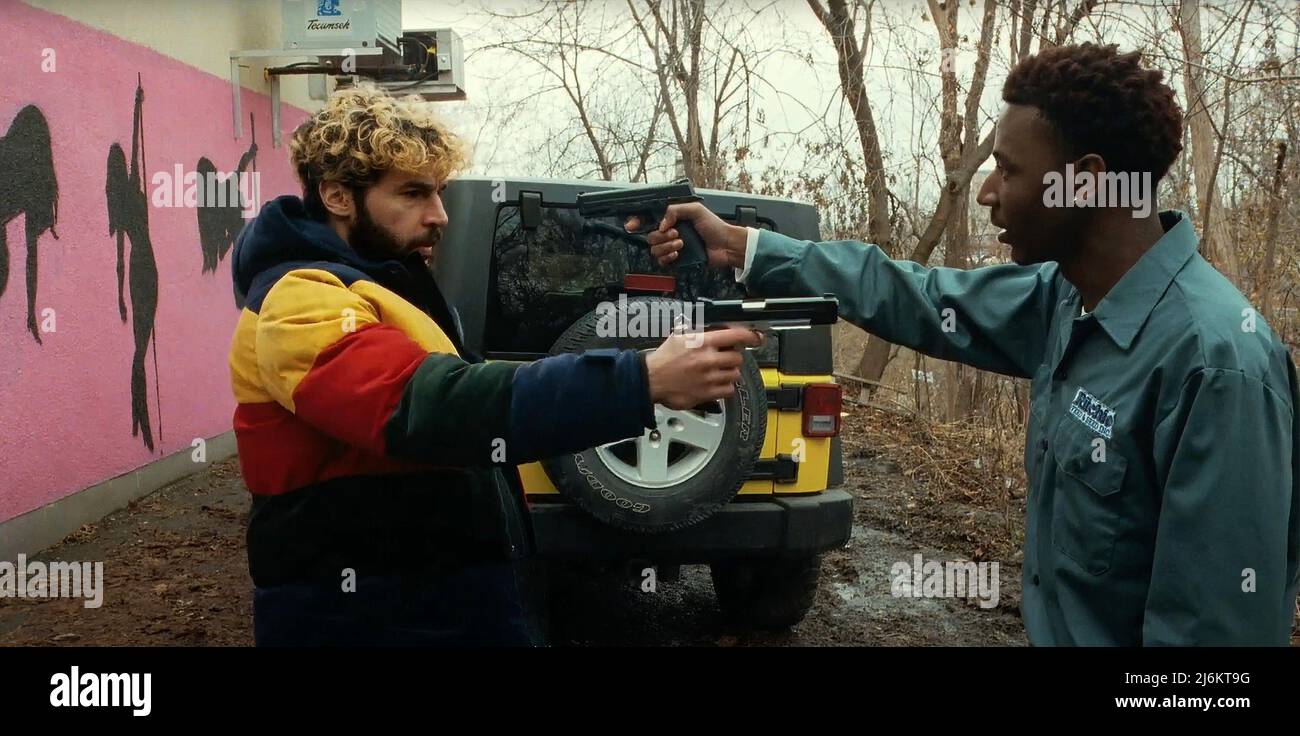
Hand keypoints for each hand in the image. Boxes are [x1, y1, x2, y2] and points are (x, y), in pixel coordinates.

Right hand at [625, 202, 748, 269]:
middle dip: (661, 236)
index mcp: (672, 218)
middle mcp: (669, 232)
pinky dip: (668, 257)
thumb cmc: (714, 226)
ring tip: (681, 244)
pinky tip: (678, 254)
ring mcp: (672, 246)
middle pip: (649, 236)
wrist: (725, 245)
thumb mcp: (695, 210)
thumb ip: (675, 211)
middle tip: (676, 233)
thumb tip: (661, 224)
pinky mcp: (676, 260)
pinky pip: (661, 261)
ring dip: (667, 247)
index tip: (631, 225)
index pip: (648, 219)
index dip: (636, 221)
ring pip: (654, 249)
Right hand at [644, 327, 762, 408]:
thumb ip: (701, 333)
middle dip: (733, 356)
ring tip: (719, 371)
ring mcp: (708, 378)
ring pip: (735, 374)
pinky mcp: (706, 393)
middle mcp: (707, 360)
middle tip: (725, 357)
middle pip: (738, 357)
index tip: (756, 338)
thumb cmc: (663, 359)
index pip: (735, 336)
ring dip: (730, 372)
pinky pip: (728, 390)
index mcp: (702, 342)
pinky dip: (726, 386)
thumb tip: (719, 331)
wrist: (650, 380)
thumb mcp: (680, 336)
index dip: (750, 336)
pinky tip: (717, 382)